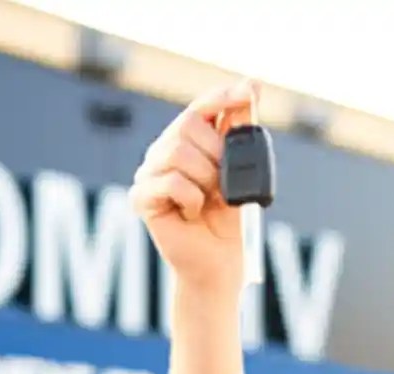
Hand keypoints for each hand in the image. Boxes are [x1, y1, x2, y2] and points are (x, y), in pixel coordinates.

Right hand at [130, 79, 258, 293]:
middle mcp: (165, 151)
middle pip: (188, 123)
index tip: (251, 90)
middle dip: (217, 152)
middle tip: (223, 184)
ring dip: (206, 179)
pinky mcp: (142, 196)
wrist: (218, 264)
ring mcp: (150, 172)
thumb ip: (239, 135)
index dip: (224, 95)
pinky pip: (172, 182)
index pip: (202, 106)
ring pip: (179, 152)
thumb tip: (250, 89)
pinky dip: (192, 200)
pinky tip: (192, 214)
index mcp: (190, 142)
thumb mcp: (241, 173)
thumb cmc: (229, 221)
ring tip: (208, 202)